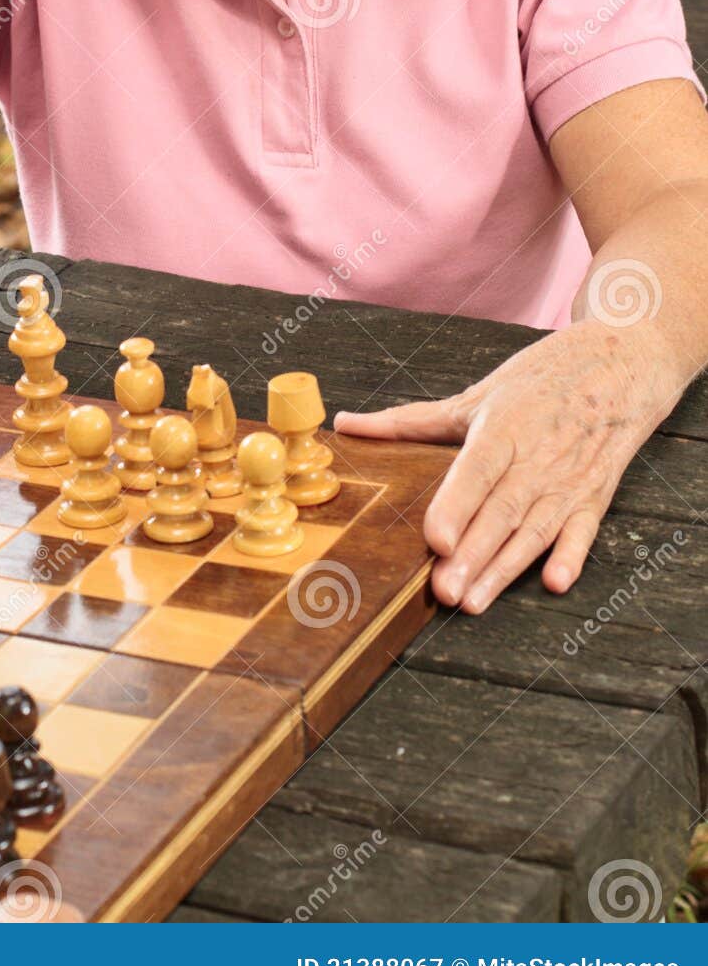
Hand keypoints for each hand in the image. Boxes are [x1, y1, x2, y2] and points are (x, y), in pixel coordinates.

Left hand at [333, 319, 677, 613]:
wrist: (619, 363)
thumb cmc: (539, 380)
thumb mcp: (475, 396)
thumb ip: (409, 421)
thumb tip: (345, 425)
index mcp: (504, 426)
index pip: (477, 470)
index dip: (457, 506)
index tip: (436, 540)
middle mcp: (538, 455)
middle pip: (502, 510)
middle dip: (473, 554)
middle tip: (444, 592)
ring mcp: (568, 478)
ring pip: (534, 529)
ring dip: (505, 568)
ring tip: (474, 602)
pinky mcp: (595, 495)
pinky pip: (583, 531)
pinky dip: (571, 555)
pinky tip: (554, 581)